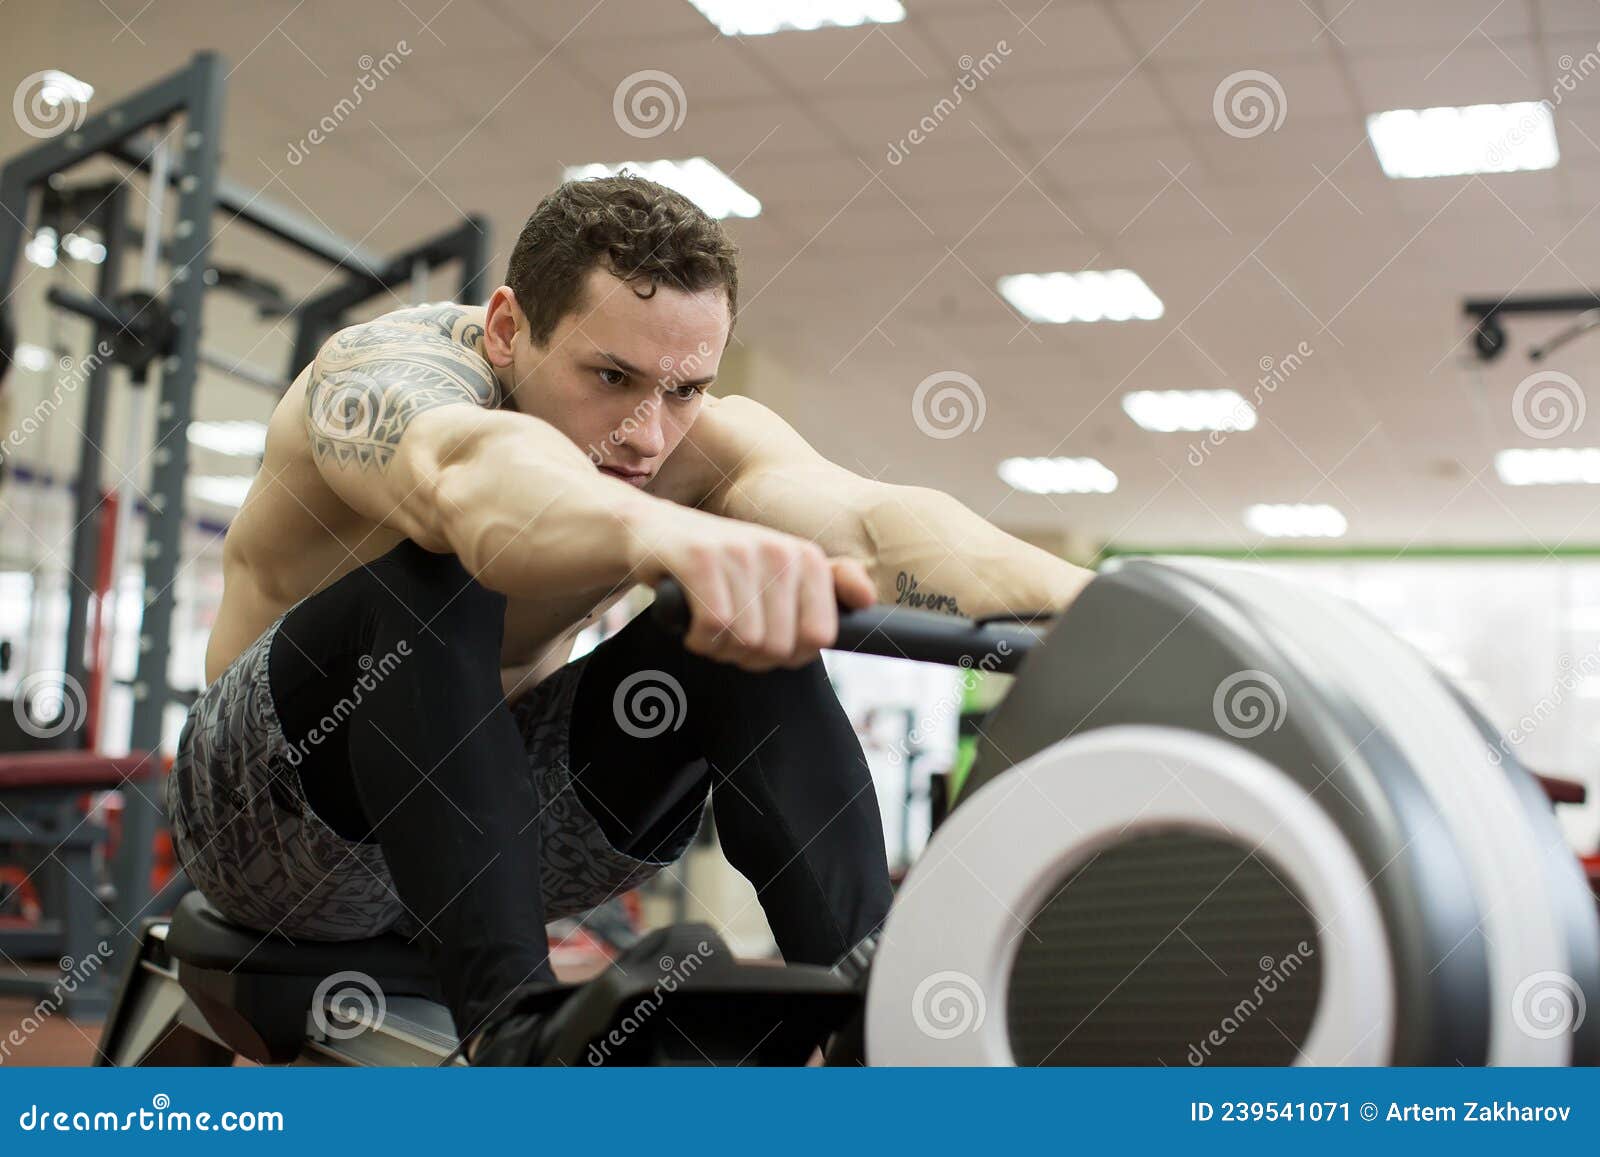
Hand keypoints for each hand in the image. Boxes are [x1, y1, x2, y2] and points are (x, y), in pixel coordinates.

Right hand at [641, 508, 874, 670]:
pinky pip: (713, 630)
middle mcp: (779, 550)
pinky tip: (689, 621)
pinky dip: (696, 639)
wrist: (653, 532)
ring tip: (707, 622)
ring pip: (745, 642)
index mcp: (805, 558)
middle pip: (778, 648)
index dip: (787, 654)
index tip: (763, 636)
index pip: (817, 639)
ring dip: (718, 648)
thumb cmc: (720, 564)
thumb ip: (826, 586)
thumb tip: (867, 597)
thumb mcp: (775, 572)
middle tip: (726, 631)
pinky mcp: (701, 559)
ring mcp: (741, 552)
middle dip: (747, 655)